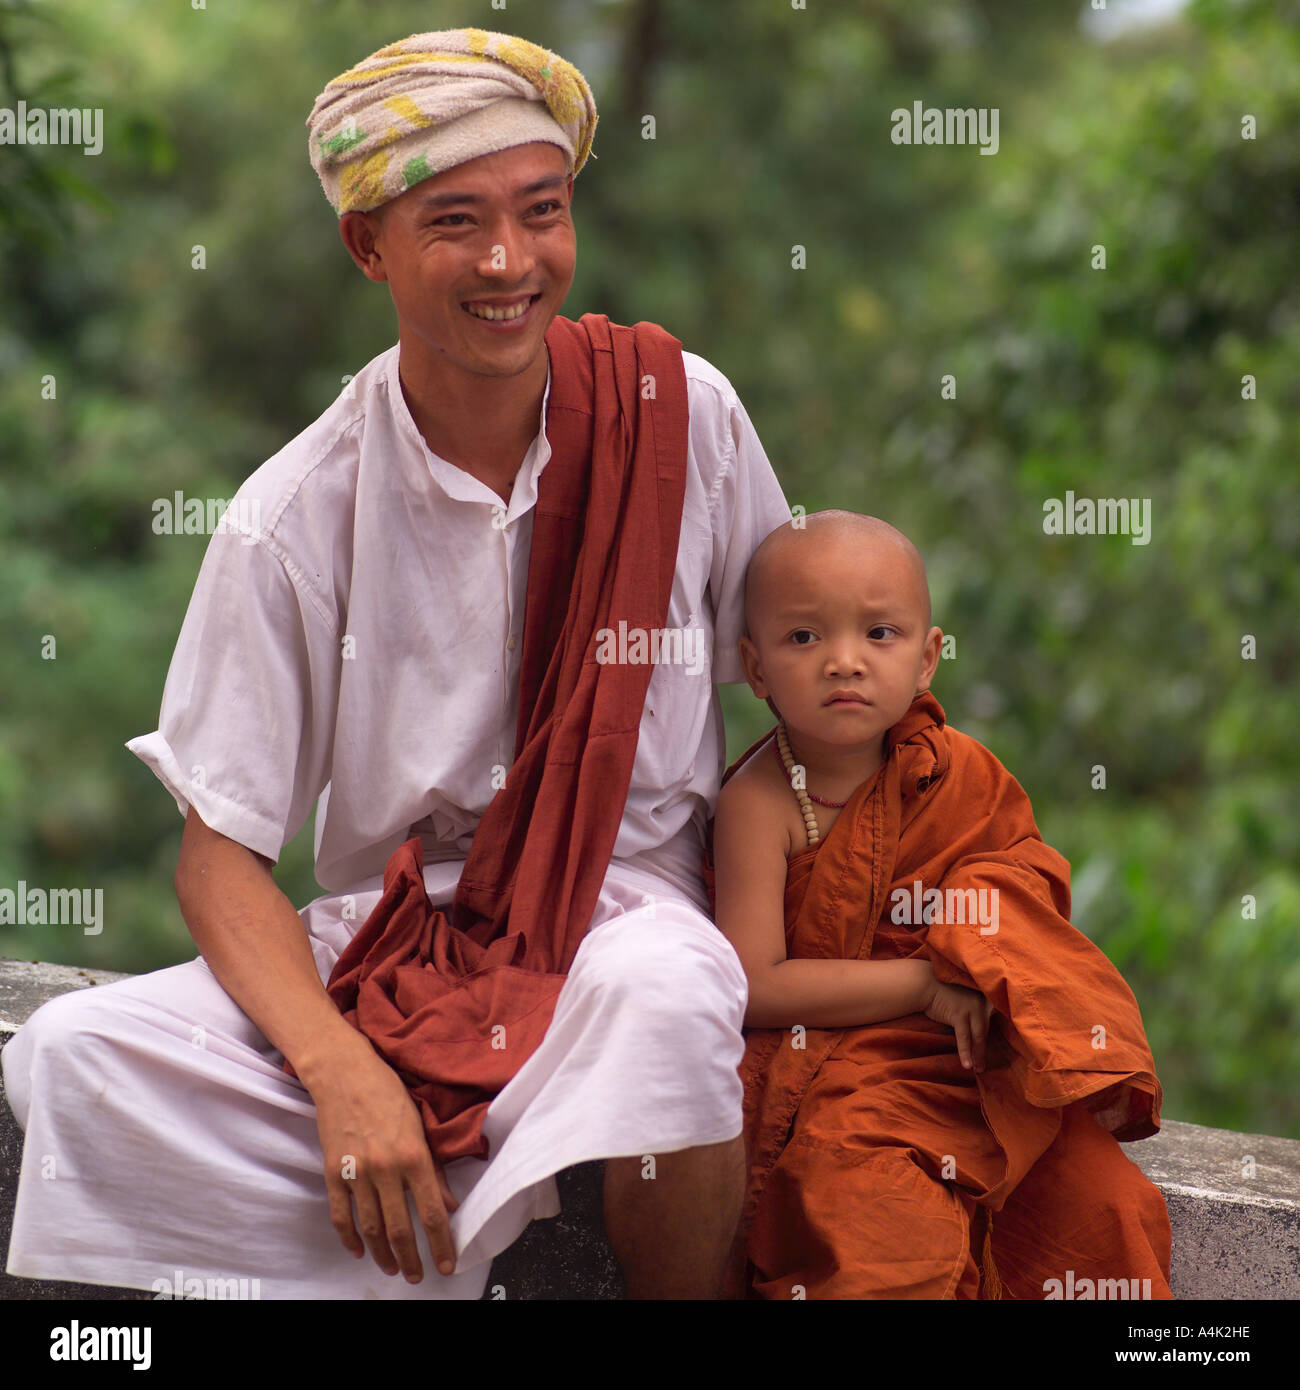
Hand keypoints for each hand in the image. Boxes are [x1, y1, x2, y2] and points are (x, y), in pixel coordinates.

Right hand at [306, 1033, 459, 1282]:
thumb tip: (448, 1204)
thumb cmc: (388, 1092)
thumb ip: (434, 1169)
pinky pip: (340, 1215)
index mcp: (413, 1155)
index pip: (432, 1212)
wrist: (343, 1073)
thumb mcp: (420, 1125)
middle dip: (412, 1259)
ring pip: (370, 1228)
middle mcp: (386, 1168)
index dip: (442, 1244)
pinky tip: (359, 1251)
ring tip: (393, 1269)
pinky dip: (349, 1238)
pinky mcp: (332, 1171)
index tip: (447, 1265)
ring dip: (383, 1255)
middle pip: (401, 1229)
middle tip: (418, 1276)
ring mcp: (356, 1172)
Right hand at [923, 971, 993, 1071]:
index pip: (990, 1021)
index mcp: (982, 998)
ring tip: (977, 1070)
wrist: (925, 983)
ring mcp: (971, 1008)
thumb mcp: (960, 998)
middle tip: (982, 1067)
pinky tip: (967, 1065)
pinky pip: (964, 1038)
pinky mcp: (960, 1015)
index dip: (988, 1038)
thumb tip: (975, 1028)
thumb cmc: (939, 992)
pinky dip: (965, 1052)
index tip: (986, 1053)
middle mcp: (980, 1002)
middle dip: (983, 1051)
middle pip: (984, 1031)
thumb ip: (970, 1010)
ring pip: (978, 1037)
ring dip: (978, 1055)